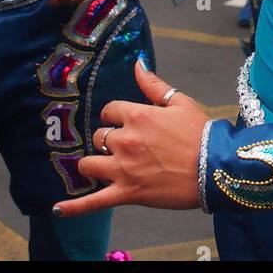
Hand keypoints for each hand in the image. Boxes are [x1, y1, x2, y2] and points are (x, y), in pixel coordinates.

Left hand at [53, 63, 208, 216]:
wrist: (215, 167)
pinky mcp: (127, 193)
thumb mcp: (180, 102)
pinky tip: (57, 210)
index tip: (122, 121)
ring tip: (100, 166)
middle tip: (124, 147)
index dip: (114, 116)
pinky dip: (73, 207)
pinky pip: (93, 202)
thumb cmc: (201, 133)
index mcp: (138, 116)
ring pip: (88, 164)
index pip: (109, 110)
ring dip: (93, 164)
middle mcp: (126, 140)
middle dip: (108, 140)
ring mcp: (124, 168)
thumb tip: (137, 62)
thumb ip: (153, 84)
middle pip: (99, 136)